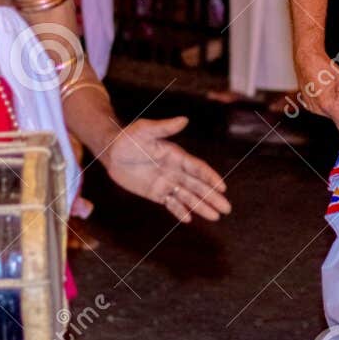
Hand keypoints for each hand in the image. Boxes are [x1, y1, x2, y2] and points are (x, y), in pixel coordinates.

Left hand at [102, 116, 230, 221]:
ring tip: (215, 217)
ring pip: (187, 197)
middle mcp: (175, 170)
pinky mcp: (156, 192)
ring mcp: (166, 183)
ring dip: (201, 206)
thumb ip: (164, 128)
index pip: (197, 169)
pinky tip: (189, 220)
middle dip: (212, 197)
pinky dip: (179, 211)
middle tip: (226, 209)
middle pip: (197, 186)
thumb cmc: (128, 138)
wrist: (112, 152)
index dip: (210, 178)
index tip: (223, 188)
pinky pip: (170, 203)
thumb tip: (184, 119)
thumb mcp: (145, 130)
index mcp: (176, 155)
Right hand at [294, 51, 338, 137]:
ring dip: (338, 108)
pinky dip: (329, 104)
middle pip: (338, 119)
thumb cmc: (322, 67)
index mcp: (329, 105)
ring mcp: (312, 107)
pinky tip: (329, 91)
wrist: (305, 59)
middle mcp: (319, 110)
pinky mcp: (308, 104)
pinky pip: (322, 109)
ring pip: (330, 114)